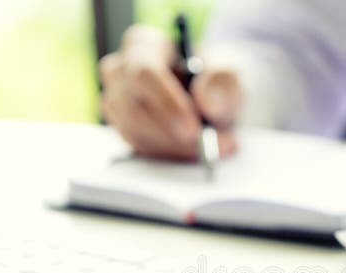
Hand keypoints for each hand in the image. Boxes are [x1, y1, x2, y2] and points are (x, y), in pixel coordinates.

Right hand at [99, 25, 241, 159]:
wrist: (212, 103)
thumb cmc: (214, 81)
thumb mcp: (229, 75)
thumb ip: (222, 82)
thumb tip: (206, 103)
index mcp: (143, 45)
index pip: (144, 73)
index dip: (167, 104)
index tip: (193, 129)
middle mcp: (120, 70)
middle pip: (134, 108)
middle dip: (172, 135)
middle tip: (207, 147)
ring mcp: (116, 101)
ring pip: (135, 132)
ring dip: (174, 147)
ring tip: (209, 149)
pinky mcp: (122, 128)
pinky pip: (138, 148)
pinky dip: (168, 155)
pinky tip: (191, 151)